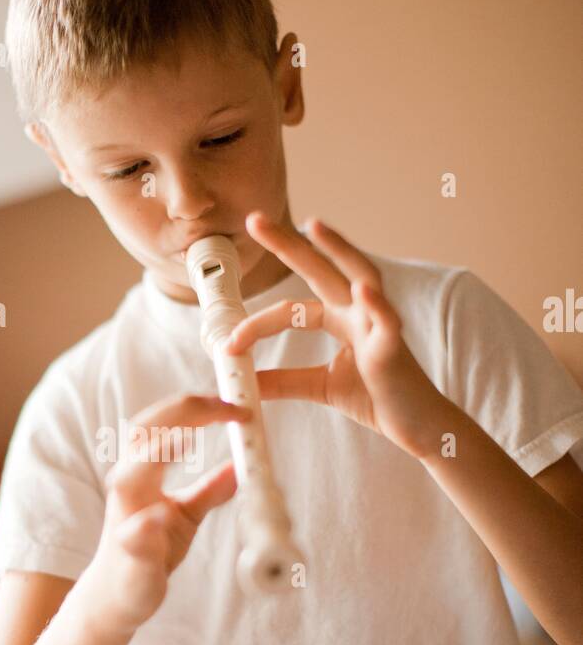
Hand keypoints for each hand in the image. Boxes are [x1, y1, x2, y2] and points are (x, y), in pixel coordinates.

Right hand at [89, 392, 252, 633]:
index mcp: (142, 472)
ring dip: (156, 454)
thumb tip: (240, 466)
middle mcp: (128, 487)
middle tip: (222, 407)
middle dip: (179, 414)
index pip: (163, 424)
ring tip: (187, 439)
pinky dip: (147, 524)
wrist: (119, 594)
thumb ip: (210, 490)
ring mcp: (125, 519)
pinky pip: (134, 536)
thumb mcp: (187, 514)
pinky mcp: (129, 554)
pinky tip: (163, 515)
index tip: (235, 408)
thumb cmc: (150, 547)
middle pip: (142, 434)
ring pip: (128, 478)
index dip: (199, 409)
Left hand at [225, 212, 449, 458]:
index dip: (256, 324)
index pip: (292, 309)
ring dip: (340, 250)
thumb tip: (247, 382)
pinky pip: (387, 323)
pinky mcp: (394, 350)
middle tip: (254, 219)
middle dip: (289, 244)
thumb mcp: (320, 387)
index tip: (227, 344)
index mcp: (342, 320)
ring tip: (315, 226)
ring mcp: (379, 326)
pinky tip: (362, 289)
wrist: (416, 425)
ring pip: (361, 278)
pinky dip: (376, 305)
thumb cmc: (378, 398)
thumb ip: (285, 381)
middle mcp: (360, 314)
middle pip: (322, 270)